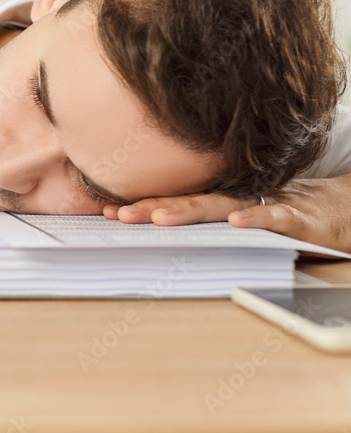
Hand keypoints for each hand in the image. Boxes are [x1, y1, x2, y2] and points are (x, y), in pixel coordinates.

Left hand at [102, 176, 350, 252]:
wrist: (341, 209)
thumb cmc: (284, 214)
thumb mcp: (239, 222)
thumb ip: (205, 226)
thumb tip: (156, 231)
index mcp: (220, 204)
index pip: (174, 203)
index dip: (142, 207)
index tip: (106, 214)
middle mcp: (236, 201)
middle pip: (188, 203)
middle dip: (152, 208)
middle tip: (120, 216)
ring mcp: (265, 204)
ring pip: (222, 207)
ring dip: (190, 211)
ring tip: (161, 217)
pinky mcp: (297, 217)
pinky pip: (276, 217)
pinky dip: (259, 218)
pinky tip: (239, 223)